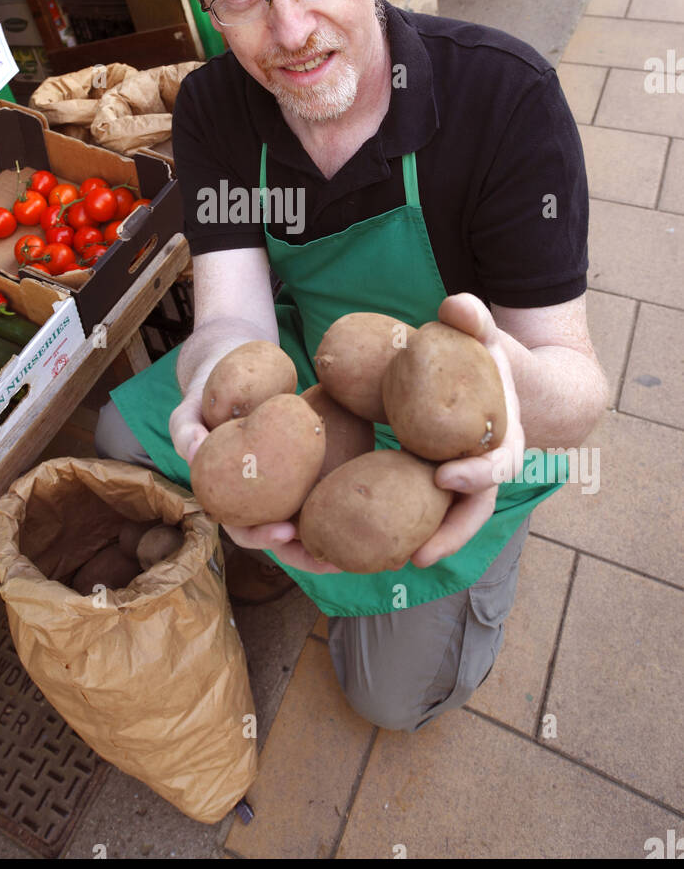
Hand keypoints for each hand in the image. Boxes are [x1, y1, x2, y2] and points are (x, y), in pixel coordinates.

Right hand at [171, 394, 340, 573]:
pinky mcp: (302, 468)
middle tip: (330, 558)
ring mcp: (282, 487)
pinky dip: (337, 502)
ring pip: (305, 523)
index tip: (285, 532)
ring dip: (327, 539)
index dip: (262, 537)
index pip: (243, 529)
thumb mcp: (187, 413)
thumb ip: (185, 431)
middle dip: (305, 554)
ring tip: (354, 551)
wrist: (230, 377)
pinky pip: (320, 491)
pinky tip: (360, 503)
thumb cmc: (206, 401)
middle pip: (281, 539)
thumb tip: (195, 448)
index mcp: (228, 499)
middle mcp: (257, 500)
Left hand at [409, 293, 524, 568]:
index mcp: (503, 438)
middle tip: (416, 555)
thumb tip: (455, 305)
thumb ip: (474, 319)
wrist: (498, 378)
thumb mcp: (485, 335)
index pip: (497, 467)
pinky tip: (364, 546)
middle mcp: (486, 468)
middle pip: (474, 511)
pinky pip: (422, 513)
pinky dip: (400, 531)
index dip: (475, 474)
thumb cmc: (487, 356)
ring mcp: (463, 481)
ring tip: (387, 563)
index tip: (445, 475)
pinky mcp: (436, 484)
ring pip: (448, 522)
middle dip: (449, 535)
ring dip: (422, 545)